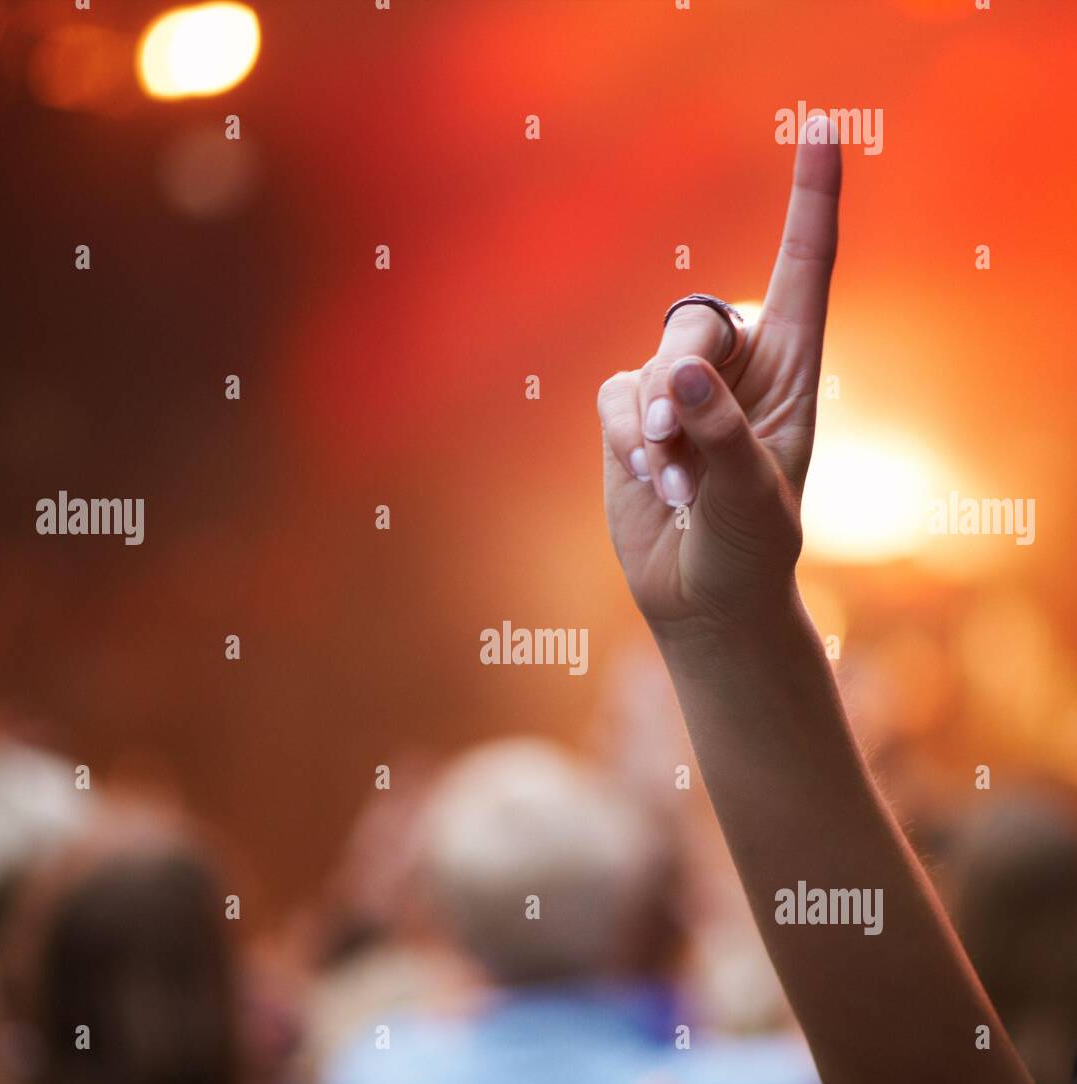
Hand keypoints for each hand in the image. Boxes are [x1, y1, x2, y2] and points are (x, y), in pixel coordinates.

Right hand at [598, 120, 840, 641]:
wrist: (705, 599)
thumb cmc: (751, 548)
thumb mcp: (754, 495)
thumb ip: (722, 431)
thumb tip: (679, 370)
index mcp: (793, 371)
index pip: (805, 268)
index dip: (814, 197)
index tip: (825, 126)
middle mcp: (738, 371)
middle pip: (701, 320)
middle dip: (680, 376)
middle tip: (675, 440)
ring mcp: (681, 393)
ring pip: (652, 361)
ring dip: (653, 426)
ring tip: (675, 484)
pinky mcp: (634, 419)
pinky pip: (615, 398)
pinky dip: (627, 439)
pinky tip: (651, 481)